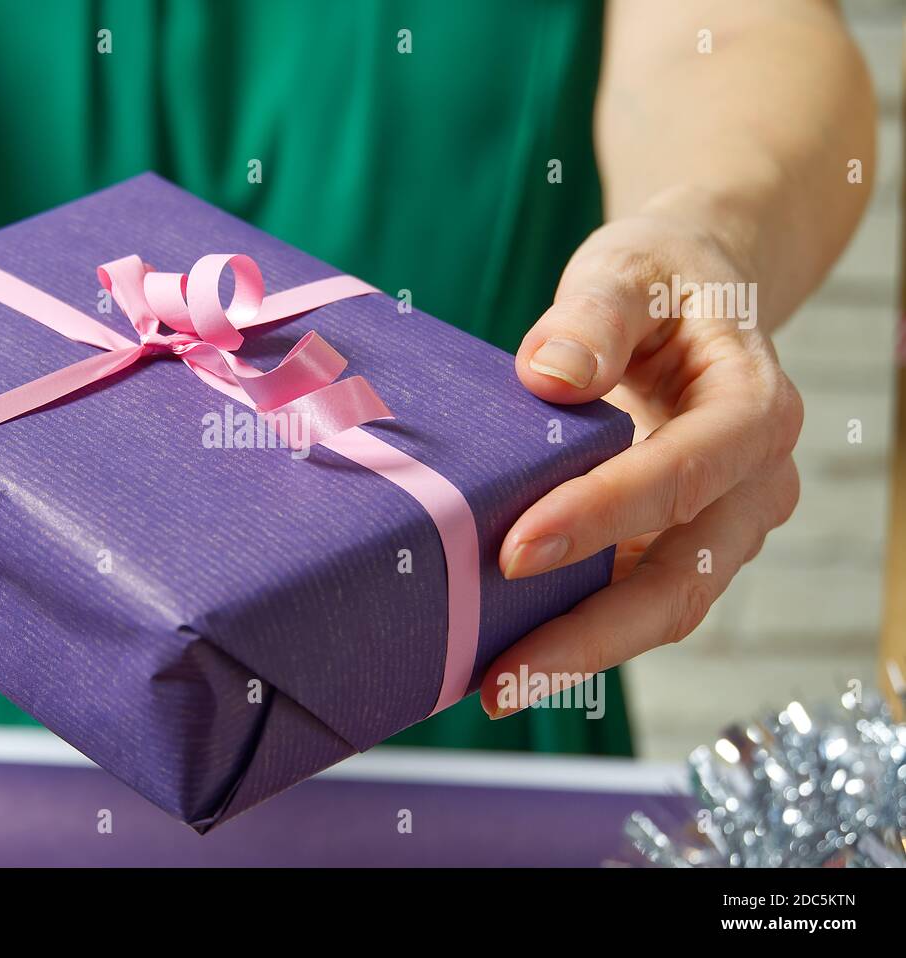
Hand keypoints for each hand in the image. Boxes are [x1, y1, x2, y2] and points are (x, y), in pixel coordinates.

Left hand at [481, 209, 801, 717]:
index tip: (517, 549)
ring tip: (493, 688)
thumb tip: (552, 377)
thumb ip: (595, 316)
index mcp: (754, 408)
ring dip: (580, 654)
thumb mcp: (630, 270)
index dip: (604, 517)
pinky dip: (575, 632)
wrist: (692, 296)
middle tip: (501, 677)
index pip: (684, 475)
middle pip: (683, 578)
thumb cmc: (662, 281)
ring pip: (661, 608)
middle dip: (591, 635)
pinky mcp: (678, 544)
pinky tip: (506, 655)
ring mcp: (719, 524)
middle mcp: (751, 483)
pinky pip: (633, 600)